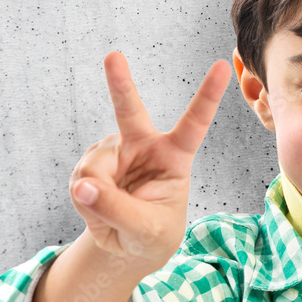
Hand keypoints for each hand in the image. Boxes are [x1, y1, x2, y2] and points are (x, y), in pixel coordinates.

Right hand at [69, 52, 230, 269]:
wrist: (128, 244)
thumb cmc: (153, 233)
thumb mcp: (147, 230)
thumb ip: (118, 209)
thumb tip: (83, 185)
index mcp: (175, 156)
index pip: (194, 123)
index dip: (207, 95)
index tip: (221, 67)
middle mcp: (144, 146)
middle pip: (130, 110)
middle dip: (120, 83)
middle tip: (113, 56)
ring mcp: (116, 151)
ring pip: (95, 167)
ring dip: (97, 194)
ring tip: (112, 211)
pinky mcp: (92, 164)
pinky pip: (80, 180)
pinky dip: (85, 199)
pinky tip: (97, 204)